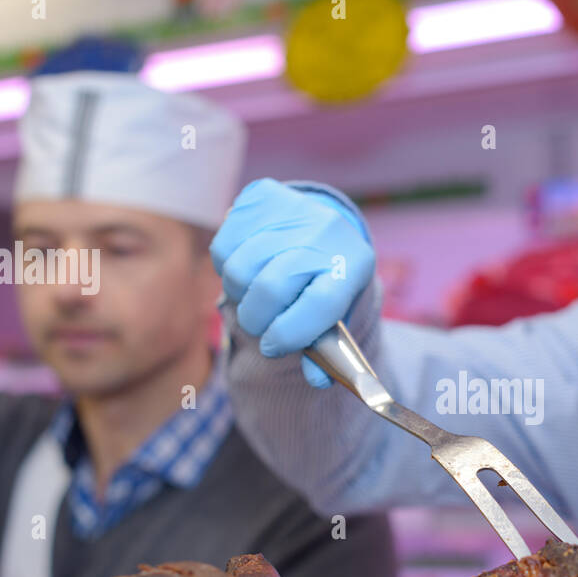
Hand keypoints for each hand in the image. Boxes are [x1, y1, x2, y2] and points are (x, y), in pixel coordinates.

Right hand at [210, 179, 374, 386]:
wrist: (320, 228)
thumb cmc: (323, 283)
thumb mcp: (334, 314)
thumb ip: (325, 350)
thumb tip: (317, 379)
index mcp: (353, 266)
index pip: (321, 305)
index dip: (290, 333)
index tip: (273, 345)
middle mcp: (326, 233)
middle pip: (272, 287)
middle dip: (257, 319)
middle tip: (259, 325)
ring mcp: (293, 210)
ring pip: (240, 269)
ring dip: (238, 294)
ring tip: (253, 295)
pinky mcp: (261, 197)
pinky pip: (224, 245)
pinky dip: (227, 266)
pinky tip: (247, 266)